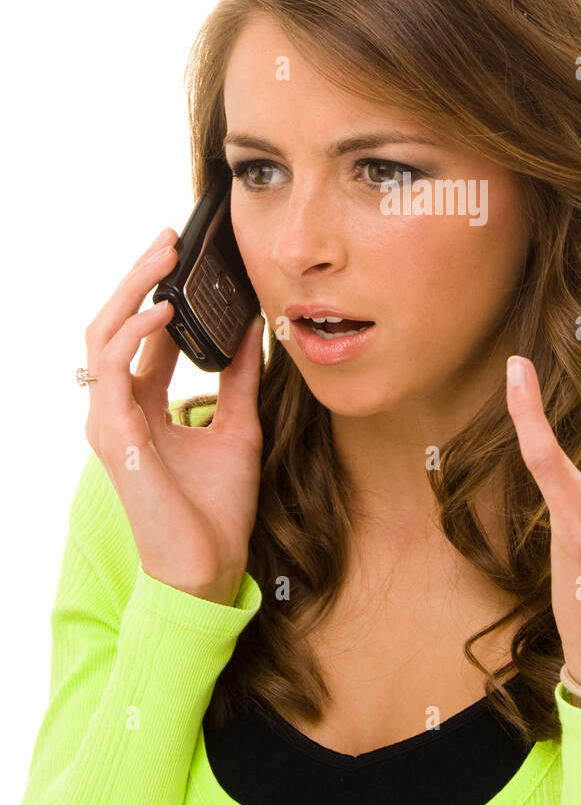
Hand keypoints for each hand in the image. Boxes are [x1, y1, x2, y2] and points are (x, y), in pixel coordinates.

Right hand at [83, 226, 265, 603]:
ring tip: (163, 259)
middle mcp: (120, 407)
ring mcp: (111, 420)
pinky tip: (161, 313)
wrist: (210, 565)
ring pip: (102, 336)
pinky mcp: (115, 435)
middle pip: (114, 324)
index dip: (160, 292)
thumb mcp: (239, 425)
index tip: (186, 256)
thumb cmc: (218, 507)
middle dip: (139, 277)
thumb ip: (239, 377)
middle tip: (168, 239)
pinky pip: (112, 371)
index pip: (143, 335)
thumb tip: (254, 326)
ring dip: (132, 292)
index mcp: (145, 405)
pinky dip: (134, 335)